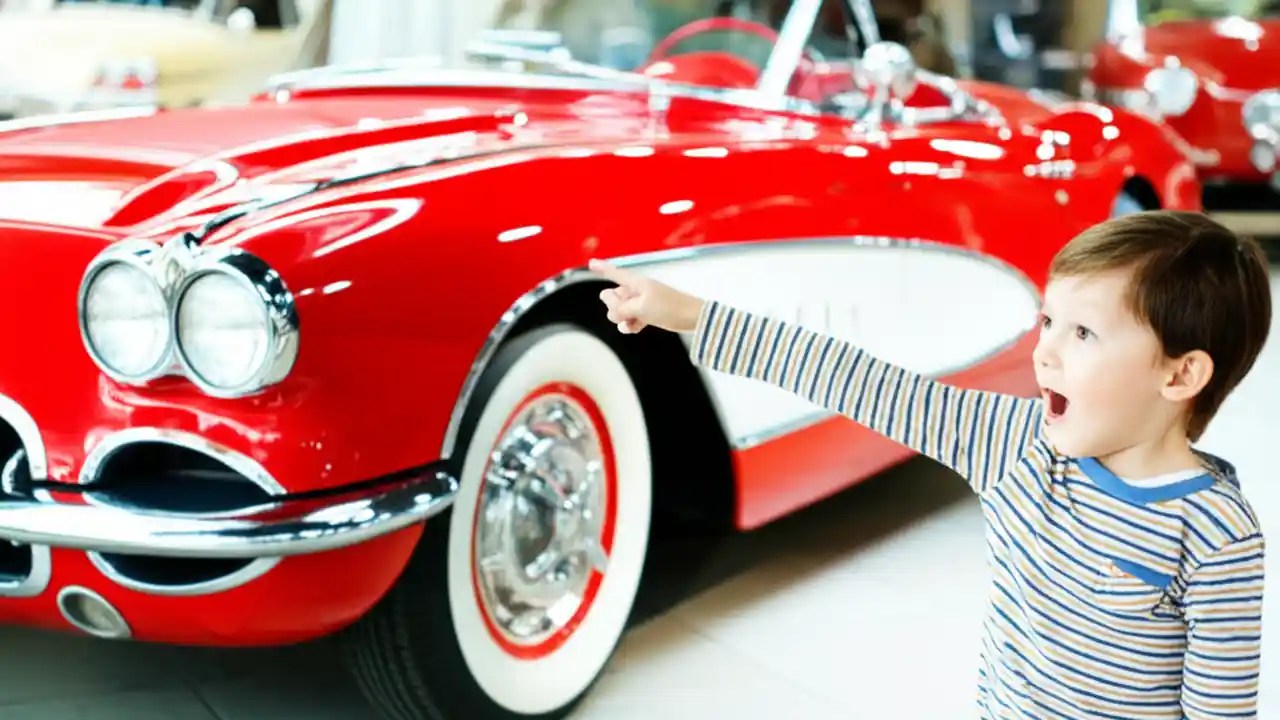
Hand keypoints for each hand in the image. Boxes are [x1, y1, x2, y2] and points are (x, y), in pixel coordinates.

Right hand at [589, 258, 704, 333]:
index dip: (602, 268)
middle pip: (613, 296)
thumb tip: (606, 303)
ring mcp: (641, 303)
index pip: (615, 273)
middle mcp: (636, 290)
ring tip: (633, 323)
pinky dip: (630, 324)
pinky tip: (636, 328)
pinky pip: (630, 319)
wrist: (691, 318)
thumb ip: (620, 306)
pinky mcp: (647, 314)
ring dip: (622, 318)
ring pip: (620, 310)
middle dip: (615, 306)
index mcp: (636, 283)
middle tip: (628, 312)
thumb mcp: (640, 307)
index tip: (590, 263)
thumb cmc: (668, 307)